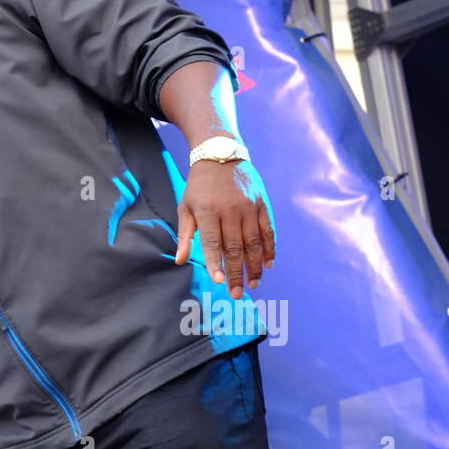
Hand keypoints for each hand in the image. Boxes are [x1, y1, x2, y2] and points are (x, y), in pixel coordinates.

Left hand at [172, 158, 275, 298]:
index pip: (212, 242)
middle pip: (234, 248)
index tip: (218, 282)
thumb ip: (184, 234)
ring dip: (255, 266)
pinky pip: (268, 231)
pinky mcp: (262, 204)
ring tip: (254, 283)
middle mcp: (230, 210)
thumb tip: (179, 260)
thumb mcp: (185, 206)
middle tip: (237, 293)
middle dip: (236, 273)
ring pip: (254, 243)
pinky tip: (268, 264)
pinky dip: (269, 249)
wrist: (220, 155)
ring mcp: (248, 207)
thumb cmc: (198, 186)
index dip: (215, 263)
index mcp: (207, 211)